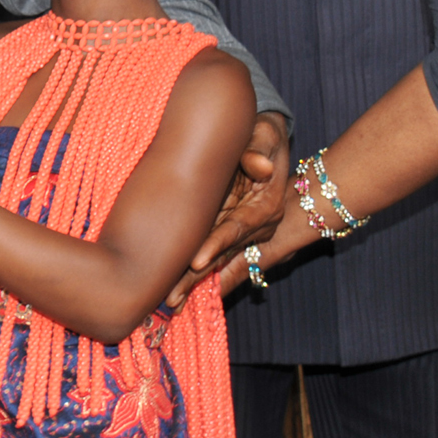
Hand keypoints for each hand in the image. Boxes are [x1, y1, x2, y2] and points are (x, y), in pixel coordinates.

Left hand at [168, 111, 289, 307]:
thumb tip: (259, 166)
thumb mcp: (267, 134)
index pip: (237, 228)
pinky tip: (181, 294)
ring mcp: (245, 233)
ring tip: (169, 303)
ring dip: (195, 283)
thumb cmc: (264, 134)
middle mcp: (257, 226)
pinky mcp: (232, 233)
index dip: (216, 245)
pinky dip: (200, 276)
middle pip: (225, 256)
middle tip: (171, 297)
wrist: (268, 141)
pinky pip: (216, 259)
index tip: (195, 261)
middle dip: (197, 278)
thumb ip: (260, 148)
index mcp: (266, 206)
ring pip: (218, 263)